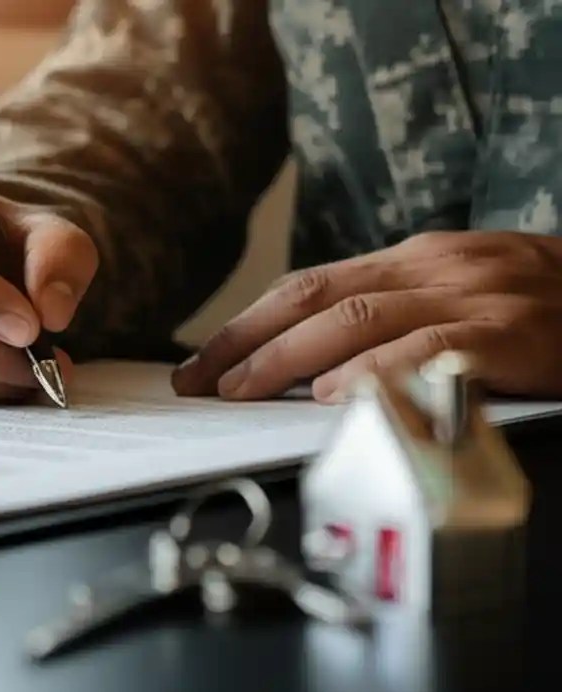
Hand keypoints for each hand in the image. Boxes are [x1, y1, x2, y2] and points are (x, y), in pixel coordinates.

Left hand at [171, 230, 561, 401]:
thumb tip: (308, 361)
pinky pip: (430, 351)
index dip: (245, 325)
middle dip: (246, 343)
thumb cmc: (538, 303)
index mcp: (413, 259)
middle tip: (197, 383)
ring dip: (287, 359)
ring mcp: (473, 298)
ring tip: (242, 391)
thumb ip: (391, 314)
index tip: (199, 363)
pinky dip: (377, 373)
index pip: (306, 286)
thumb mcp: (458, 290)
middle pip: (315, 300)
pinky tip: (337, 398)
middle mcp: (434, 268)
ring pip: (358, 321)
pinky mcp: (510, 334)